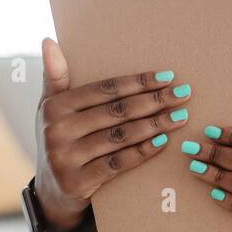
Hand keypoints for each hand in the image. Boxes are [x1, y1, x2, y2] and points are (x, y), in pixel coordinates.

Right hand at [35, 37, 192, 231]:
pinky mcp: (77, 183)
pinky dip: (143, 151)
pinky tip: (164, 141)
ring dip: (156, 125)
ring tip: (180, 116)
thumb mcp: (51, 108)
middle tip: (183, 94)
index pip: (105, 90)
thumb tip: (48, 40)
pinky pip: (118, 164)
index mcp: (55, 106)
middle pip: (117, 111)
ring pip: (121, 136)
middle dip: (154, 101)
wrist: (51, 191)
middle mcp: (57, 131)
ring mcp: (66, 158)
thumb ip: (55, 76)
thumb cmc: (60, 140)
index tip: (167, 76)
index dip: (138, 82)